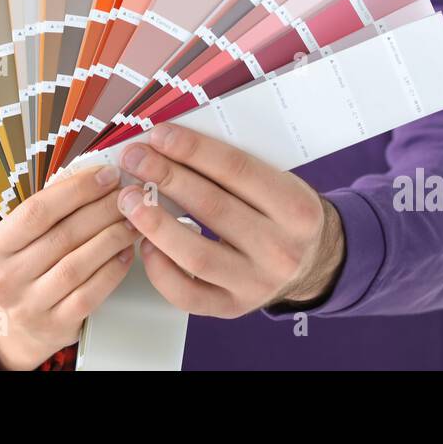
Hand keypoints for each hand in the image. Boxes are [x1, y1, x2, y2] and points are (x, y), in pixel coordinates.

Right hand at [0, 164, 139, 369]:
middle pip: (63, 235)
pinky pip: (91, 292)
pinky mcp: (56, 326)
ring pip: (78, 264)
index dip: (77, 190)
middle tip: (128, 194)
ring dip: (112, 237)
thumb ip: (48, 213)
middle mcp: (5, 280)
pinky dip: (113, 269)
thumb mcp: (20, 242)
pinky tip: (126, 252)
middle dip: (102, 209)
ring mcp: (29, 306)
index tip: (107, 174)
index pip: (37, 211)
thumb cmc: (27, 270)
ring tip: (132, 220)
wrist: (20, 329)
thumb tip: (96, 176)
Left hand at [115, 123, 345, 317]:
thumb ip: (233, 167)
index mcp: (295, 208)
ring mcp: (256, 283)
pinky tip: (146, 244)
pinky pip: (187, 293)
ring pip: (196, 254)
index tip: (159, 135)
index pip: (236, 170)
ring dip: (155, 223)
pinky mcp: (233, 307)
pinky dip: (160, 268)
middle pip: (212, 207)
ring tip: (129, 200)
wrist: (313, 263)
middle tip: (134, 159)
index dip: (193, 150)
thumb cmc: (284, 214)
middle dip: (166, 177)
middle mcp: (279, 249)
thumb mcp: (279, 181)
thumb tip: (172, 143)